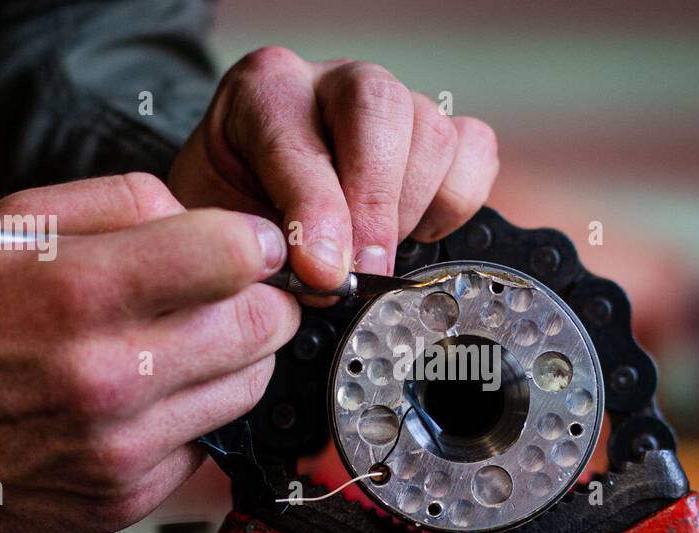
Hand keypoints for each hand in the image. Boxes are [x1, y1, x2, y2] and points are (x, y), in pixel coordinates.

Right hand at [0, 174, 298, 532]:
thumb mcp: (10, 227)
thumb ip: (120, 204)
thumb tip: (209, 217)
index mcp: (79, 291)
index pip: (235, 257)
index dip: (258, 244)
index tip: (253, 245)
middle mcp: (110, 375)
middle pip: (263, 326)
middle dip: (262, 301)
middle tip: (233, 295)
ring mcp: (123, 446)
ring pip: (251, 389)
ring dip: (238, 360)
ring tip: (187, 346)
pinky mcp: (128, 496)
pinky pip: (208, 443)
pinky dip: (195, 416)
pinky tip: (149, 401)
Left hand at [168, 46, 499, 287]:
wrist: (258, 212)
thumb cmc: (239, 220)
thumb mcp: (224, 235)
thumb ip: (259, 252)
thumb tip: (324, 283)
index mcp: (264, 91)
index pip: (299, 138)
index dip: (315, 212)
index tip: (323, 272)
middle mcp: (335, 84)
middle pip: (380, 109)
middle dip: (375, 204)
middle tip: (364, 272)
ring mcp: (395, 102)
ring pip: (433, 134)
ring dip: (410, 210)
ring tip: (374, 255)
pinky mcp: (440, 130)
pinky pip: (474, 151)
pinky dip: (455, 202)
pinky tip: (415, 231)